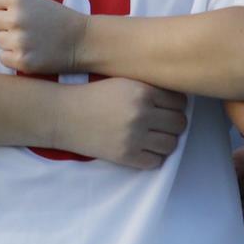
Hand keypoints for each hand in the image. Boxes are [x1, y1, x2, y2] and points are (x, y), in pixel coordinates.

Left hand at [0, 0, 87, 75]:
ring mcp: (20, 41)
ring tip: (32, 39)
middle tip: (27, 26)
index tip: (14, 10)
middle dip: (4, 23)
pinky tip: (32, 51)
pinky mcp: (23, 61)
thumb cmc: (56, 18)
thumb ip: (1, 4)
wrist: (83, 41)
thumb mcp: (33, 1)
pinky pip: (3, 58)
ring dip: (10, 41)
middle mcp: (17, 18)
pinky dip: (15, 56)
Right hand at [59, 78, 187, 167]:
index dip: (175, 106)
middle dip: (173, 124)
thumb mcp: (123, 81)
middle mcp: (141, 113)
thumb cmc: (93, 96)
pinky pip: (155, 162)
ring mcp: (134, 136)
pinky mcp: (126, 156)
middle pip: (179, 124)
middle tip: (160, 124)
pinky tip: (141, 149)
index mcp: (142, 91)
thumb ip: (149, 87)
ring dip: (165, 142)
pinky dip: (152, 157)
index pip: (180, 102)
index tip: (165, 108)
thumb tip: (179, 100)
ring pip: (171, 144)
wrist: (63, 115)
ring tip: (152, 137)